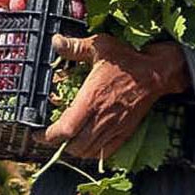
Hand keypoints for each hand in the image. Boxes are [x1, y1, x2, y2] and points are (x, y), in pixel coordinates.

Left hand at [38, 35, 189, 159]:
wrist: (157, 72)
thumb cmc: (127, 59)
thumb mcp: (99, 46)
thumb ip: (75, 47)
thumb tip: (55, 41)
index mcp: (91, 99)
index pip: (65, 130)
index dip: (48, 136)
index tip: (37, 133)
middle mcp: (102, 118)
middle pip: (75, 146)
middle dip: (59, 145)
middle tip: (50, 136)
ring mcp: (115, 127)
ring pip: (90, 151)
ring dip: (75, 150)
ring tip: (67, 140)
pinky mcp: (126, 131)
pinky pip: (107, 152)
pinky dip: (94, 153)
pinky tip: (88, 145)